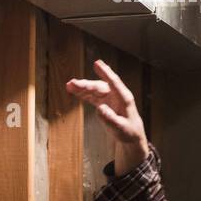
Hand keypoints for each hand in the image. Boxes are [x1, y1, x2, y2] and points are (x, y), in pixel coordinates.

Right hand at [66, 59, 148, 174]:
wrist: (131, 137)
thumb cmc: (129, 132)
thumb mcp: (121, 128)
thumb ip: (110, 119)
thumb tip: (100, 109)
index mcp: (124, 98)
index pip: (114, 82)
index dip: (105, 72)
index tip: (97, 63)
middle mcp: (116, 95)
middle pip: (99, 86)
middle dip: (86, 84)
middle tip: (72, 83)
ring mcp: (109, 98)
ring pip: (94, 90)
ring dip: (82, 88)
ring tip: (69, 85)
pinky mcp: (104, 103)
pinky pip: (92, 96)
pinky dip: (83, 94)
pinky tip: (74, 91)